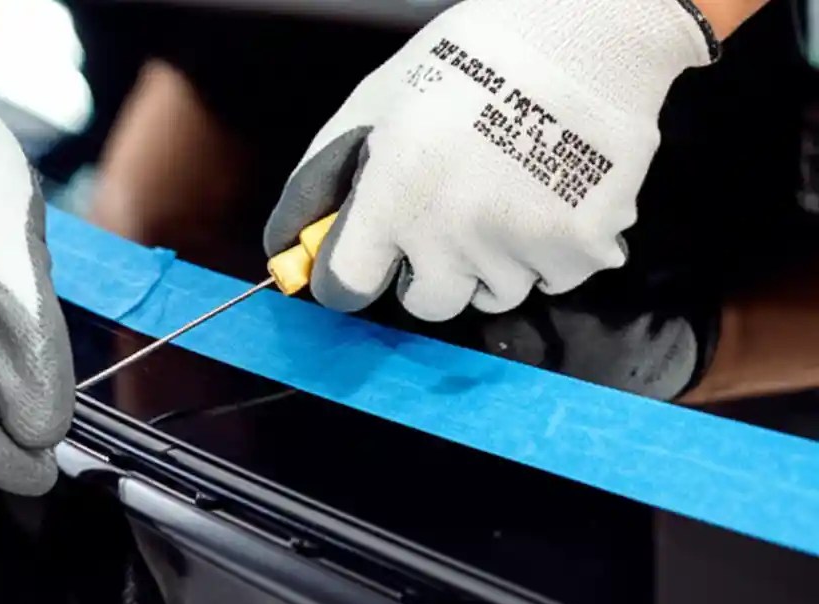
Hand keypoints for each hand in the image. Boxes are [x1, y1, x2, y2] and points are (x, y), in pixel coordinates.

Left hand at [265, 0, 714, 319]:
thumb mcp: (373, 104)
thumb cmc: (468, 60)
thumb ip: (324, 176)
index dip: (351, 274)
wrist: (585, 32)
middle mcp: (451, 237)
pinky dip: (550, 253)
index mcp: (392, 200)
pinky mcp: (580, 250)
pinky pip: (552, 282)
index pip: (344, 288)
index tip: (368, 258)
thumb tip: (285, 242)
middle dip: (429, 273)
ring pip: (493, 296)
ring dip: (492, 263)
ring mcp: (519, 249)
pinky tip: (549, 198)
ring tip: (505, 197)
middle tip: (447, 220)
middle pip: (426, 304)